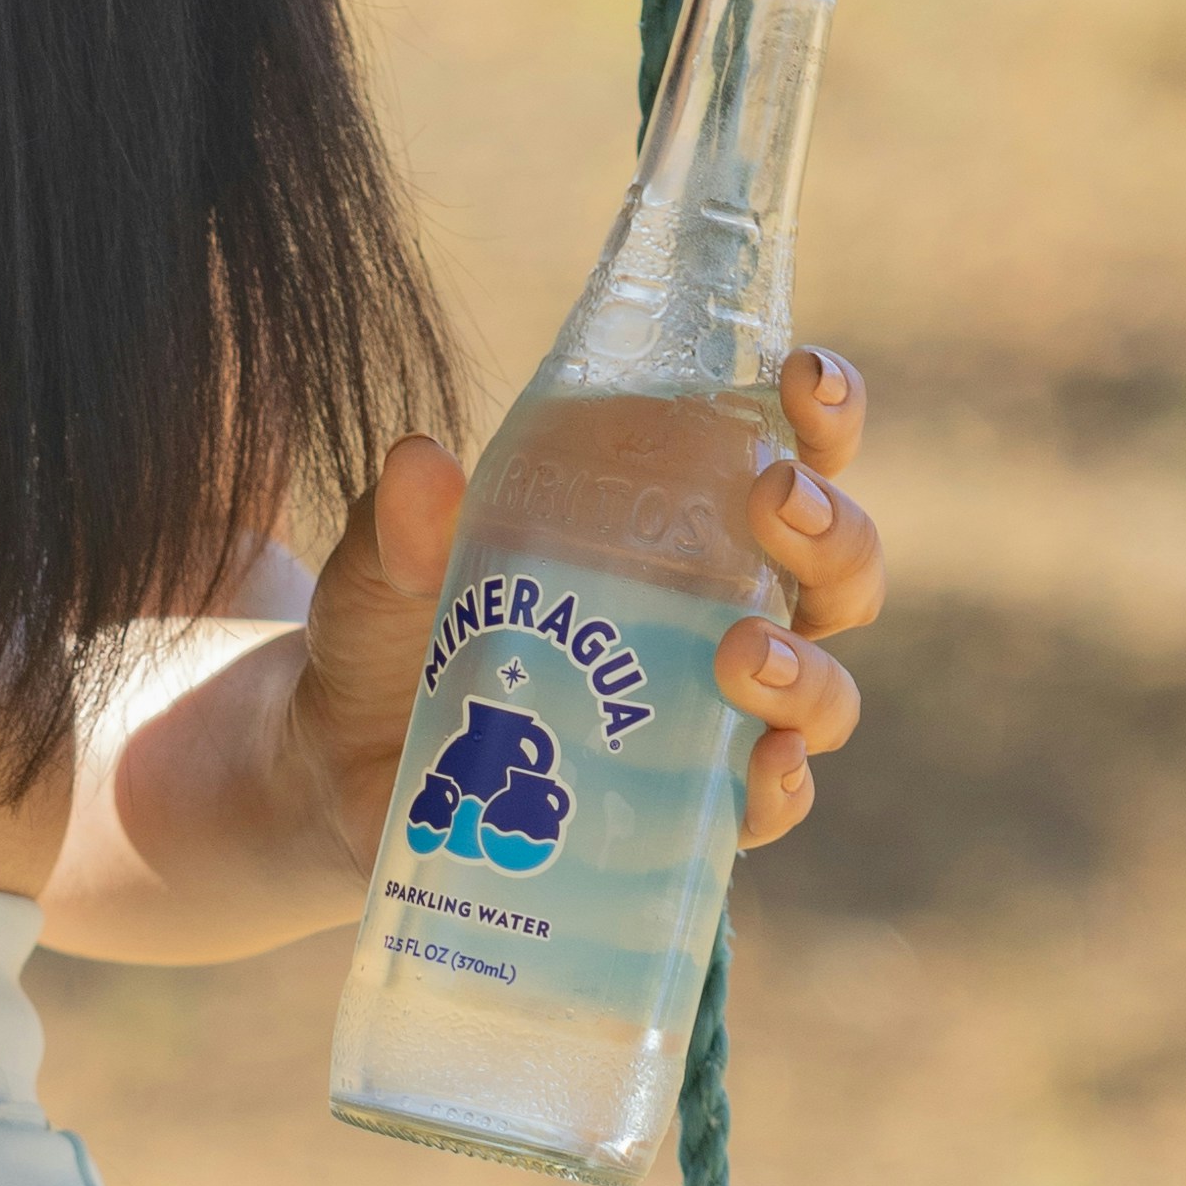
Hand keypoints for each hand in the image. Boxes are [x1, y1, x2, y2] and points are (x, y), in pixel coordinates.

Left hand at [272, 344, 884, 871]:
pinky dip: (783, 786)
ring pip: (825, 688)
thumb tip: (421, 464)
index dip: (825, 410)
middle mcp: (725, 614)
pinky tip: (764, 765)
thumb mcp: (385, 569)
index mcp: (680, 525)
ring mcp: (716, 718)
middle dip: (833, 530)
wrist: (346, 773)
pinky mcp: (687, 812)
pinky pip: (769, 804)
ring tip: (742, 651)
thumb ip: (404, 520)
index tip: (805, 373)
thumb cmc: (395, 638)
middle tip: (776, 500)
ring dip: (806, 667)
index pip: (790, 453)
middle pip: (839, 569)